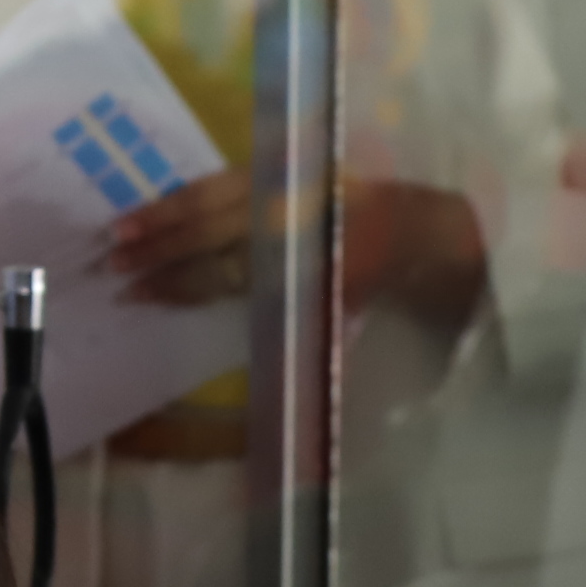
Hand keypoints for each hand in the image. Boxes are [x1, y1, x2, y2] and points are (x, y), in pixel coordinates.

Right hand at [103, 166, 490, 333]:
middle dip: (166, 247)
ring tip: (120, 232)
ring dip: (169, 213)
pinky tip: (163, 204)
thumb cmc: (437, 298)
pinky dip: (196, 191)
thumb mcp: (401, 342)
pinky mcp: (307, 171)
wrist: (471, 232)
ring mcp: (311, 185)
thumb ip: (340, 359)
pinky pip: (240, 177)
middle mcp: (319, 211)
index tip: (144, 296)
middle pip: (226, 226)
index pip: (246, 265)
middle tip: (113, 268)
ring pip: (226, 193)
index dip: (191, 280)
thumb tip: (288, 414)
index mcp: (341, 255)